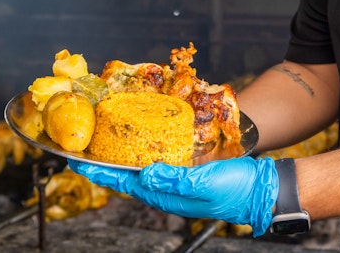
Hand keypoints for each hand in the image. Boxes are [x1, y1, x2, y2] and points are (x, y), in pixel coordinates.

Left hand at [69, 156, 278, 234]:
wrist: (260, 190)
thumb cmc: (234, 189)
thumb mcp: (203, 183)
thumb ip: (174, 179)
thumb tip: (144, 174)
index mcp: (167, 196)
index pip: (126, 184)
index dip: (102, 174)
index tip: (79, 163)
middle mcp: (168, 190)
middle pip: (129, 177)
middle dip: (106, 166)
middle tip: (85, 152)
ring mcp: (178, 182)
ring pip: (143, 170)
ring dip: (123, 159)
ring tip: (106, 146)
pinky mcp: (189, 172)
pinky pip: (161, 163)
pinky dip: (146, 153)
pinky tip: (144, 143)